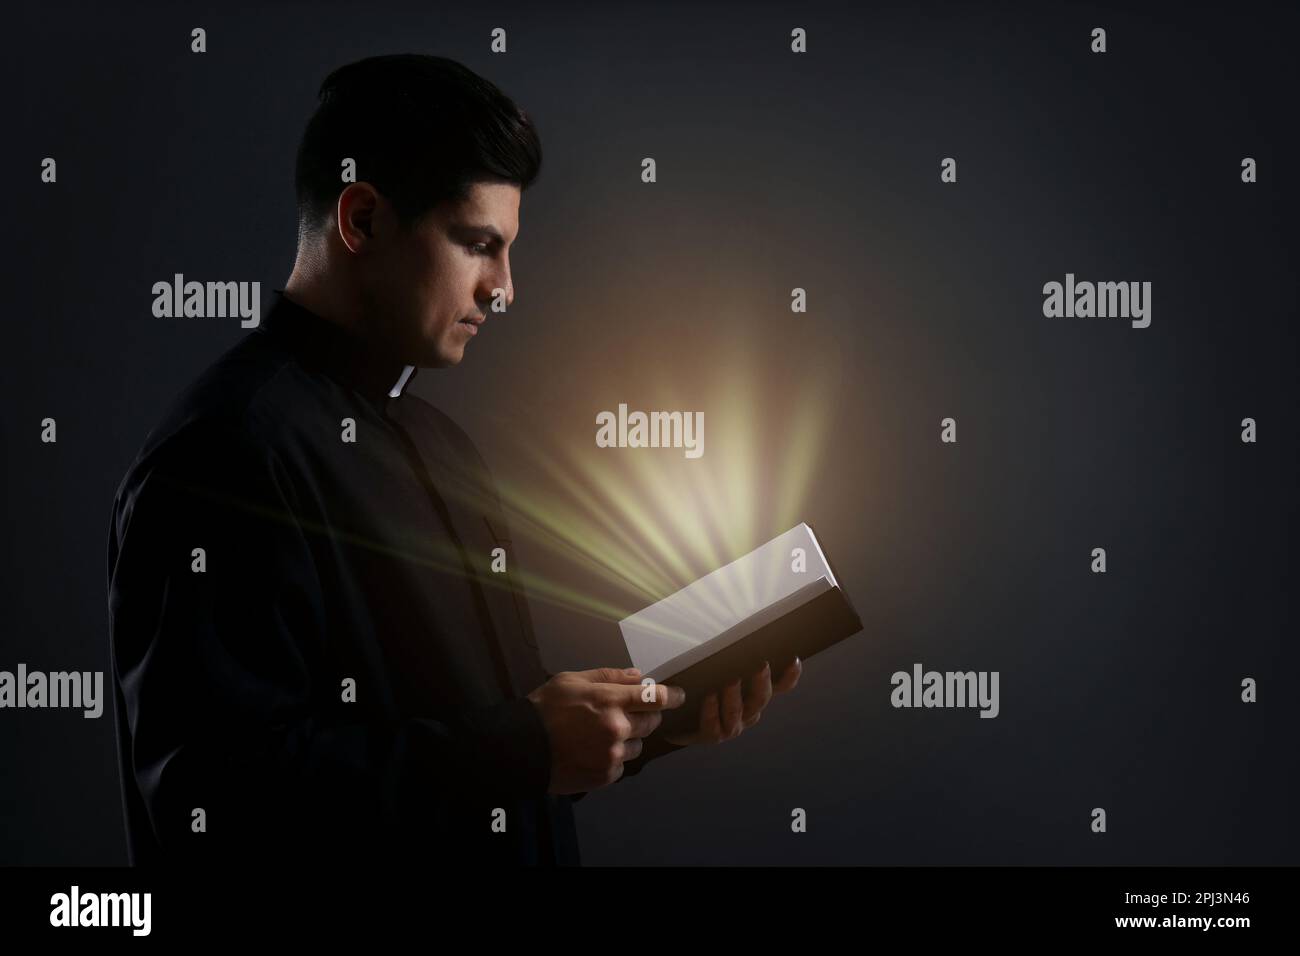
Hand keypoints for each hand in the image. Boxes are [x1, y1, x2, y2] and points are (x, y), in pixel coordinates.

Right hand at [527, 667, 685, 793]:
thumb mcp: (572, 680)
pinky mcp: (605, 775)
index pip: (655, 698)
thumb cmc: (545, 709)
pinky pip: (622, 765)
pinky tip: (594, 751)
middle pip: (651, 722)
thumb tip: (638, 676)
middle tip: (631, 713)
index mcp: (610, 701)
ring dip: (629, 739)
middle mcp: (616, 728)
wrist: (523, 747)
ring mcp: (612, 754)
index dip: (672, 696)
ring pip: (638, 745)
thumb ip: (608, 676)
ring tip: (603, 734)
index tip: (678, 696)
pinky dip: (614, 758)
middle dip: (647, 716)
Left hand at [663, 657, 801, 746]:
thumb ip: (732, 660)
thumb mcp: (719, 671)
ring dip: (735, 698)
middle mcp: (748, 713)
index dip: (788, 677)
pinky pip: (714, 726)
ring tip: (730, 681)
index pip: (778, 688)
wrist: (678, 721)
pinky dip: (712, 712)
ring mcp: (731, 726)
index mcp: (755, 697)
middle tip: (760, 665)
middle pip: (760, 700)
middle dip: (761, 683)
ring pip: (738, 714)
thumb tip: (738, 635)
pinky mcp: (711, 735)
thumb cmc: (704, 690)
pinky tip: (709, 698)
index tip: (794, 660)